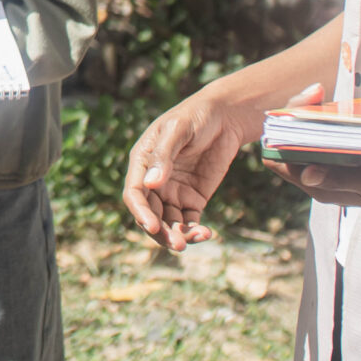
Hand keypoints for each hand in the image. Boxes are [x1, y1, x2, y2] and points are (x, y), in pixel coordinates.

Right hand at [124, 82, 318, 251]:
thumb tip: (151, 184)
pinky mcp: (194, 198)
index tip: (153, 227)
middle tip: (178, 244)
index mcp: (142, 162)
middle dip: (162, 232)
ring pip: (170, 222)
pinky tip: (207, 233)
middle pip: (151, 215)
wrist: (225, 116)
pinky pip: (190, 220)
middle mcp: (154, 181)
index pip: (134, 194)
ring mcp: (174, 191)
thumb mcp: (178, 130)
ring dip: (179, 235)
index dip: (140, 213)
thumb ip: (164, 156)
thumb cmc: (195, 116)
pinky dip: (195, 230)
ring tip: (198, 238)